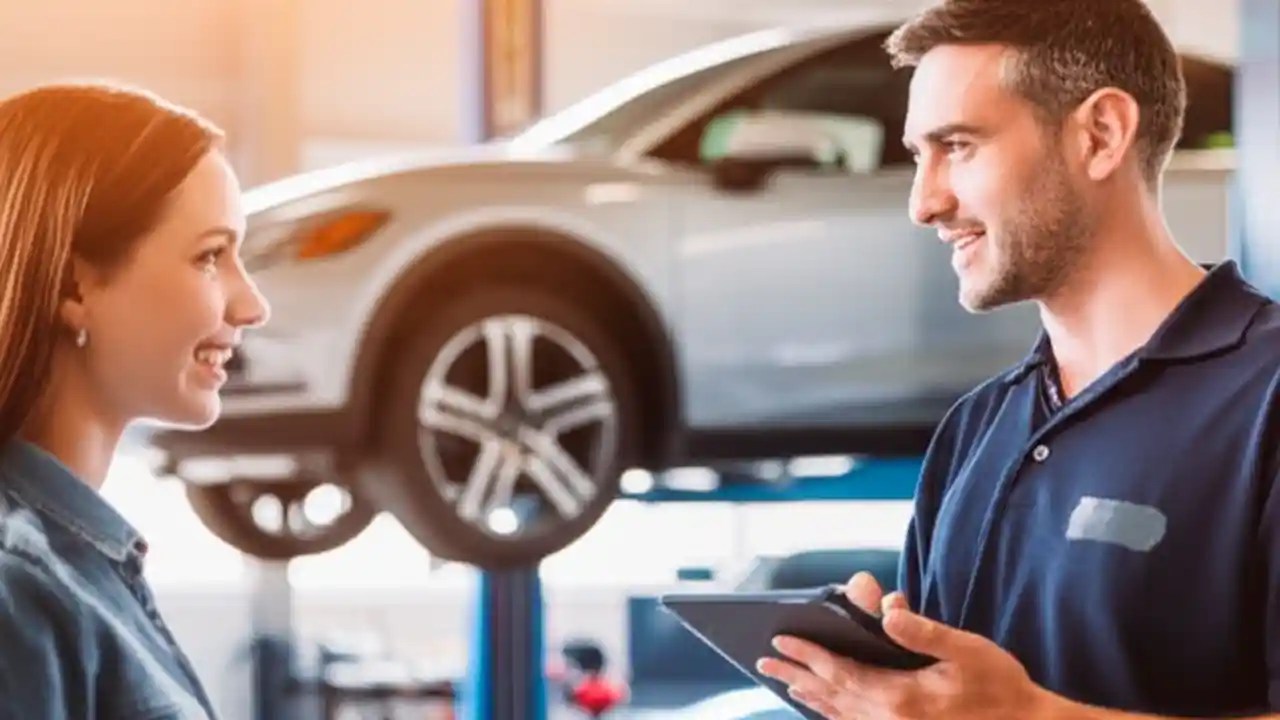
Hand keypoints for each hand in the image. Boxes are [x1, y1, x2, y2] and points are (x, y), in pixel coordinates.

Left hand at [756, 572, 1050, 719]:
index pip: (840, 672)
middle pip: (830, 696)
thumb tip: (885, 609)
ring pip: (840, 716)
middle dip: (796, 676)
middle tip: (764, 663)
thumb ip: (922, 630)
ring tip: (787, 684)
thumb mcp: (966, 649)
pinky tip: (826, 709)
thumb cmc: (1000, 686)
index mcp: (900, 697)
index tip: (780, 641)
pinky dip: (835, 716)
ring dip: (810, 697)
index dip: (808, 655)